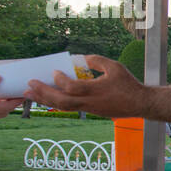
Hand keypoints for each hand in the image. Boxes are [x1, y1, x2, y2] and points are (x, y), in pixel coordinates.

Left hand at [24, 55, 148, 118]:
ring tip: (29, 94)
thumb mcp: (114, 67)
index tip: (54, 71)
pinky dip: (55, 102)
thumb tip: (81, 58)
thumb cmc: (129, 84)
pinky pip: (68, 108)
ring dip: (44, 100)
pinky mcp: (90, 111)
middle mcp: (90, 102)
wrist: (141, 104)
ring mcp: (89, 109)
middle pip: (61, 101)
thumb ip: (96, 60)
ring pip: (62, 107)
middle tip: (29, 84)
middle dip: (43, 92)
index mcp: (95, 90)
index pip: (71, 87)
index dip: (60, 80)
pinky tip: (47, 97)